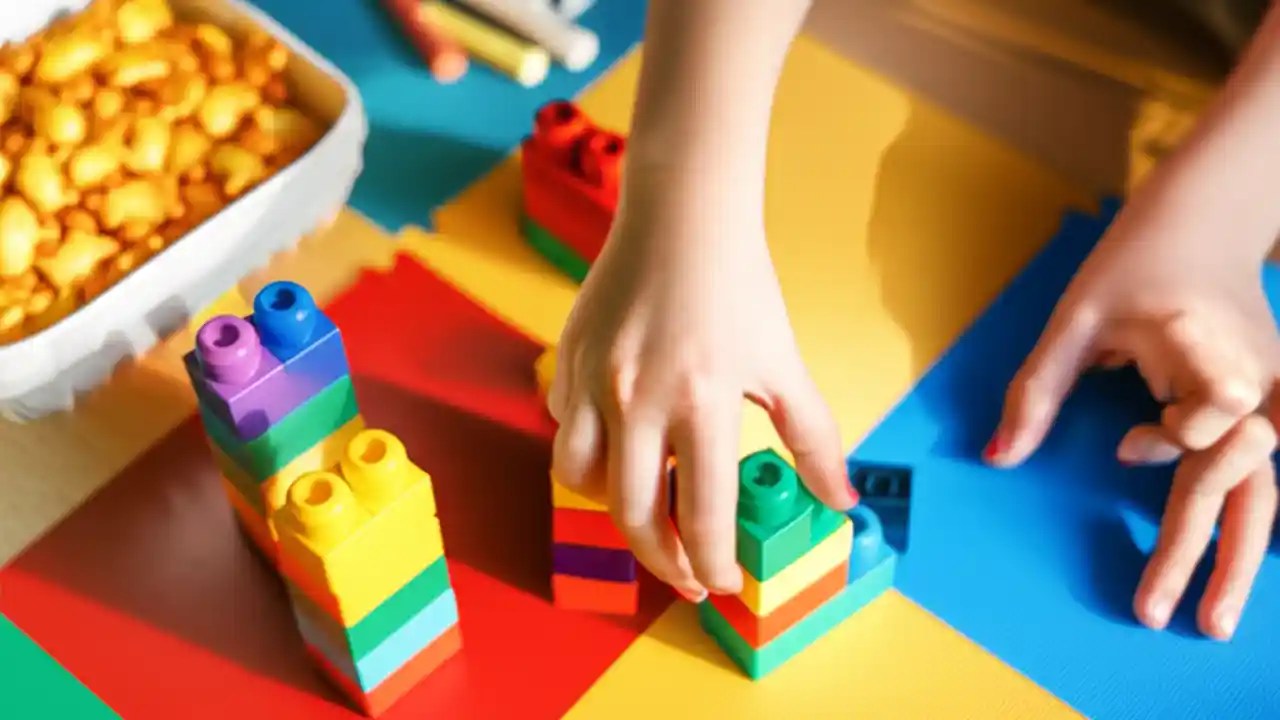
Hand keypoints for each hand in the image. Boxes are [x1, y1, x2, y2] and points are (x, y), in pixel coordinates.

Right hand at [546, 201, 855, 600]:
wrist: (682, 214)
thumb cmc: (739, 286)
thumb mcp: (783, 363)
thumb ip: (813, 437)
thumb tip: (841, 500)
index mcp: (702, 402)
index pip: (702, 517)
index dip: (711, 564)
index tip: (720, 583)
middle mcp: (639, 398)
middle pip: (632, 516)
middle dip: (660, 560)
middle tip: (684, 575)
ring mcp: (594, 379)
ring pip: (580, 478)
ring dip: (613, 506)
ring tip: (647, 508)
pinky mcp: (567, 359)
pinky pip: (564, 427)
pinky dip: (588, 449)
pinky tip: (620, 442)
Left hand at [988, 170, 1279, 639]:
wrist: (1202, 219)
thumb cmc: (1136, 261)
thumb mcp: (1077, 318)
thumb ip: (1038, 389)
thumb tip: (999, 458)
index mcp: (1211, 347)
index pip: (1220, 413)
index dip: (1174, 437)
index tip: (1124, 446)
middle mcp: (1258, 377)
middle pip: (1248, 477)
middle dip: (1211, 551)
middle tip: (1176, 617)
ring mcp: (1273, 393)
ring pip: (1266, 489)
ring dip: (1240, 554)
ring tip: (1214, 619)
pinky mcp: (1269, 402)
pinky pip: (1262, 474)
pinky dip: (1245, 520)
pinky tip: (1232, 570)